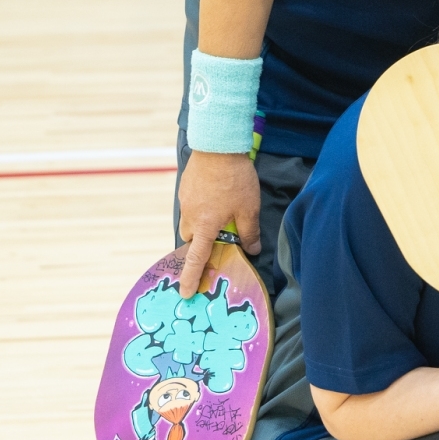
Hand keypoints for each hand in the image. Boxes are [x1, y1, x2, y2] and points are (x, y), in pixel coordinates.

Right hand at [176, 151, 261, 296]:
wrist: (218, 147)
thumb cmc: (235, 180)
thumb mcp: (249, 208)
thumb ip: (249, 231)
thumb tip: (252, 249)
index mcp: (204, 226)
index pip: (196, 259)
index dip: (191, 277)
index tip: (186, 292)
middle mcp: (190, 216)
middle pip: (190, 239)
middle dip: (200, 243)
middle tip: (216, 238)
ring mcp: (185, 201)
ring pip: (190, 220)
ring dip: (201, 223)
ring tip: (219, 212)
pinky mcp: (185, 187)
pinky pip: (191, 204)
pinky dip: (201, 206)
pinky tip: (215, 195)